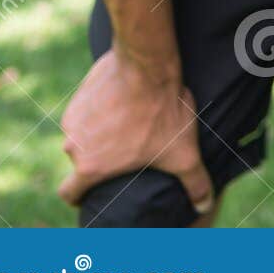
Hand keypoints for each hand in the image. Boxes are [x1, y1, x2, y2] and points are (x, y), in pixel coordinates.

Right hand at [57, 49, 213, 212]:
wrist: (148, 65)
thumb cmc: (162, 113)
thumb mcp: (183, 153)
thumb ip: (195, 183)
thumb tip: (204, 207)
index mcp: (91, 166)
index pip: (69, 192)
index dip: (78, 196)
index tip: (89, 193)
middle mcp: (73, 145)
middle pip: (80, 160)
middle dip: (99, 158)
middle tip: (123, 150)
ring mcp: (74, 117)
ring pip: (82, 133)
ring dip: (98, 132)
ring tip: (126, 124)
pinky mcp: (80, 94)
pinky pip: (86, 108)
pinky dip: (99, 109)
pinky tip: (122, 103)